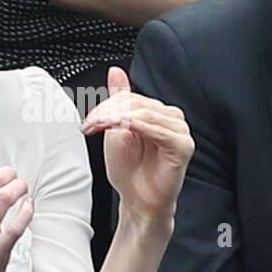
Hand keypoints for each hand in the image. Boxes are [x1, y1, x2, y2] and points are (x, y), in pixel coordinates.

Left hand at [81, 66, 193, 232]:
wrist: (138, 200)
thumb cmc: (130, 170)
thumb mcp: (116, 129)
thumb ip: (118, 100)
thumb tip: (116, 71)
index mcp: (158, 113)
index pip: (130, 97)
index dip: (106, 105)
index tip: (88, 121)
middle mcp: (172, 118)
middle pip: (136, 103)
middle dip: (108, 112)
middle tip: (90, 124)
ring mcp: (180, 131)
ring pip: (144, 112)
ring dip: (116, 118)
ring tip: (98, 128)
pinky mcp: (182, 145)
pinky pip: (156, 128)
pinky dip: (134, 126)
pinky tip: (119, 131)